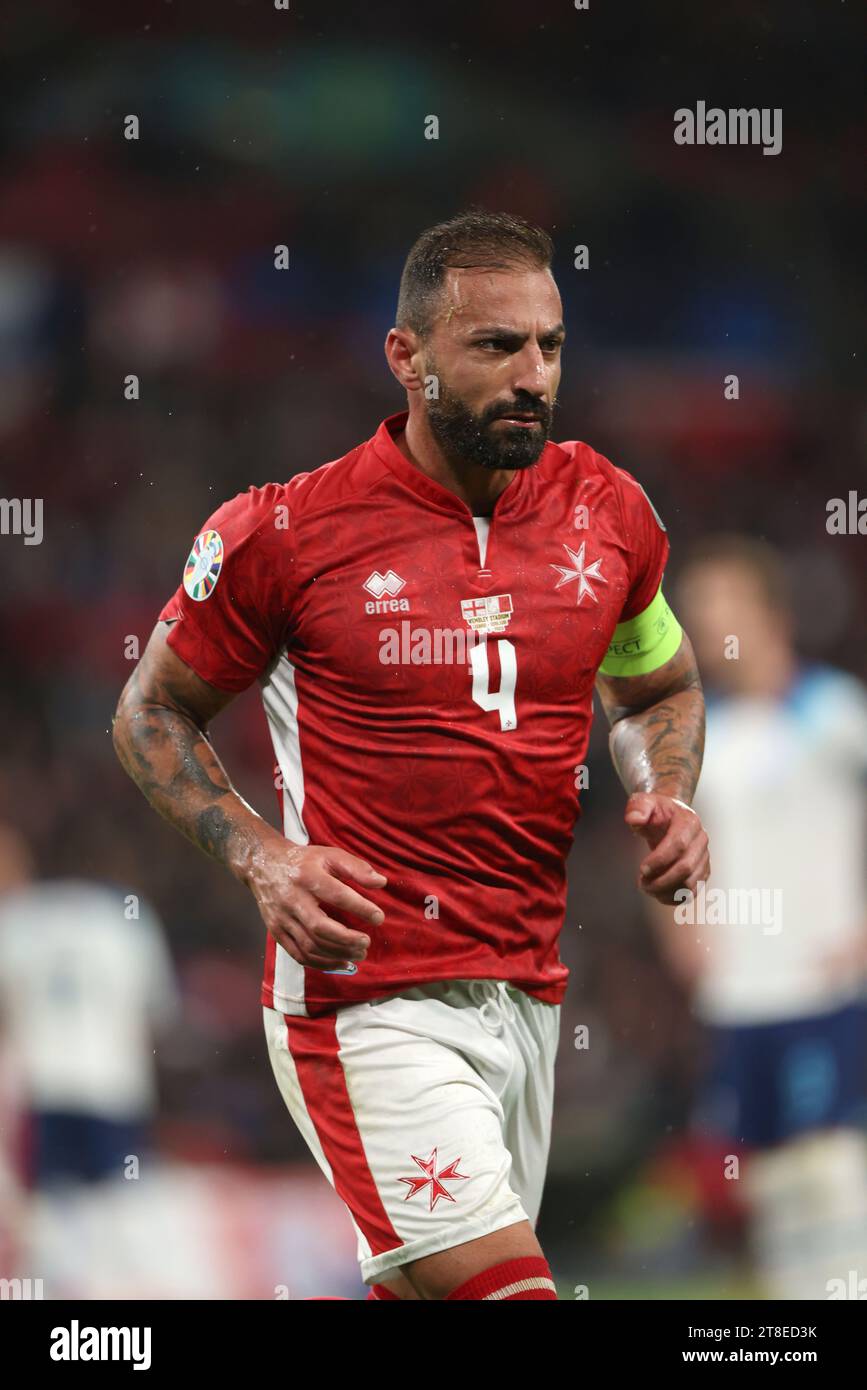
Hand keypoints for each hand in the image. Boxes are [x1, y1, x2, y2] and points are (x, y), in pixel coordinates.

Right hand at [247, 838, 386, 969]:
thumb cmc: (303, 861)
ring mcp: (282, 918)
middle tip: (367, 942)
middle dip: (347, 940)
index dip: (361, 908)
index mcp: (308, 876)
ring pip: (310, 945)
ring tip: (359, 953)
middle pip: (320, 927)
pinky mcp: (277, 931)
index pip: (338, 895)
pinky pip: (299, 954)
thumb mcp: (330, 855)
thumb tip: (381, 883)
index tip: (378, 917)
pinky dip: (321, 963)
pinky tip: (340, 962)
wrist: (263, 865)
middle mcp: (293, 899)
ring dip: (337, 954)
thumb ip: (357, 868)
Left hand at [624, 792, 709, 905]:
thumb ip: (638, 807)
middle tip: (641, 884)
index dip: (659, 860)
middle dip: (661, 880)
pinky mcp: (702, 872)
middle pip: (686, 867)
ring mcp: (704, 857)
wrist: (671, 817)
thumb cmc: (656, 811)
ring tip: (646, 887)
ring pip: (690, 884)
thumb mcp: (644, 802)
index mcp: (689, 821)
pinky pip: (692, 892)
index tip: (642, 869)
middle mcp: (701, 840)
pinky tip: (657, 894)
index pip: (679, 844)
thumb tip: (634, 819)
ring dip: (666, 891)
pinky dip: (673, 898)